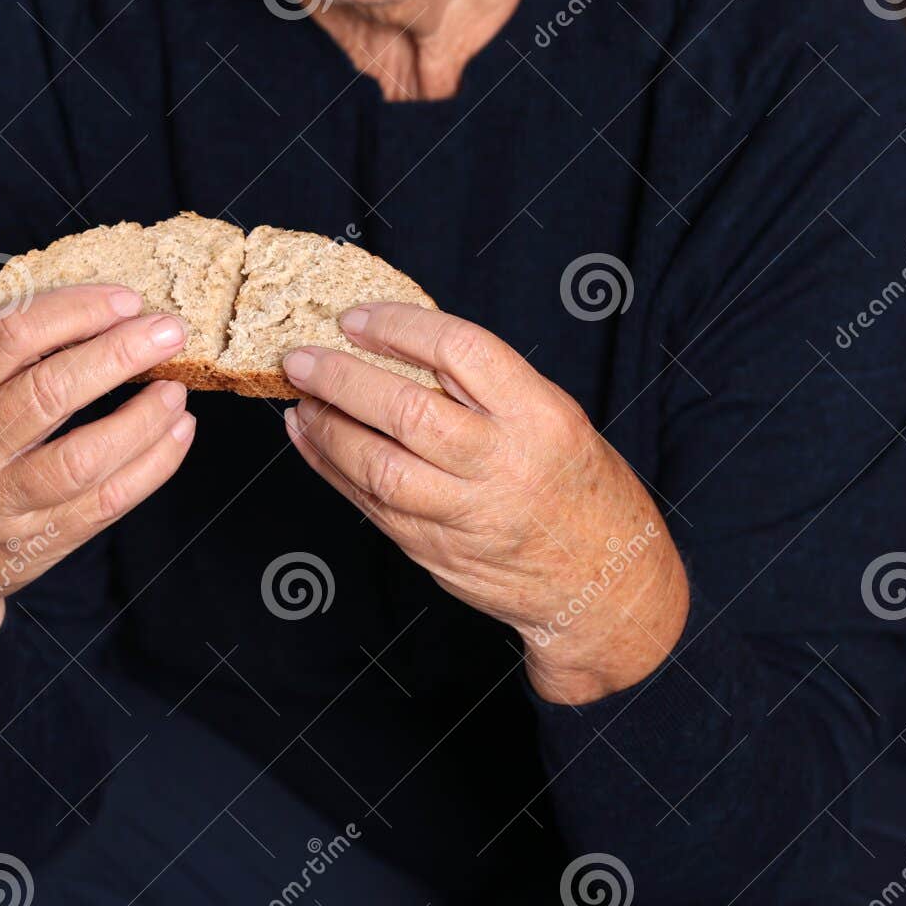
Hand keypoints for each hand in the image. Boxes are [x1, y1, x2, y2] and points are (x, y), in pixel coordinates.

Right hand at [0, 285, 196, 650]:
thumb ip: (1, 361)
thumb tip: (99, 309)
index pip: (7, 339)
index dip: (74, 311)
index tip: (125, 299)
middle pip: (49, 393)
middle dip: (119, 354)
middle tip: (169, 330)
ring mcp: (3, 503)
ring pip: (83, 457)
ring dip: (142, 418)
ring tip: (177, 388)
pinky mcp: (41, 541)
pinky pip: (108, 501)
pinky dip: (154, 463)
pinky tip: (179, 431)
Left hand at [281, 303, 688, 704]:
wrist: (604, 588)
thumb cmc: (583, 492)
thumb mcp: (558, 421)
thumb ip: (490, 389)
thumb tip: (403, 344)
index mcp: (541, 417)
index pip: (460, 350)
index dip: (398, 327)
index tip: (355, 317)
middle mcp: (503, 465)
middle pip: (405, 411)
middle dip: (341, 378)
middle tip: (300, 356)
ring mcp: (466, 515)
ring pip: (377, 465)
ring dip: (327, 427)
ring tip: (301, 398)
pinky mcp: (436, 551)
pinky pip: (372, 505)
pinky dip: (332, 468)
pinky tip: (311, 440)